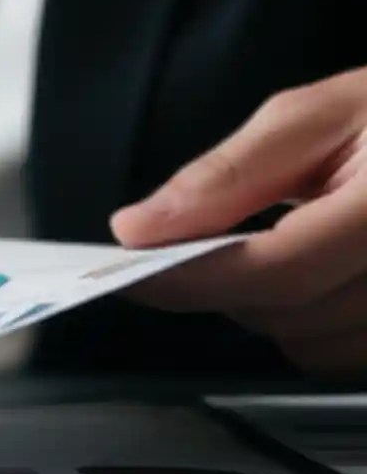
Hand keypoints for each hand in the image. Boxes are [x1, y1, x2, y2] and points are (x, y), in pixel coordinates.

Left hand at [111, 66, 366, 376]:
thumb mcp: (322, 116)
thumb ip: (229, 174)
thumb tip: (137, 228)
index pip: (276, 271)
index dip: (191, 277)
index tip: (127, 270)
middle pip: (288, 317)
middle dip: (229, 286)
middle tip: (207, 241)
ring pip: (312, 347)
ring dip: (272, 310)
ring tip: (283, 247)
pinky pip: (345, 358)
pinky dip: (313, 326)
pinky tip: (319, 278)